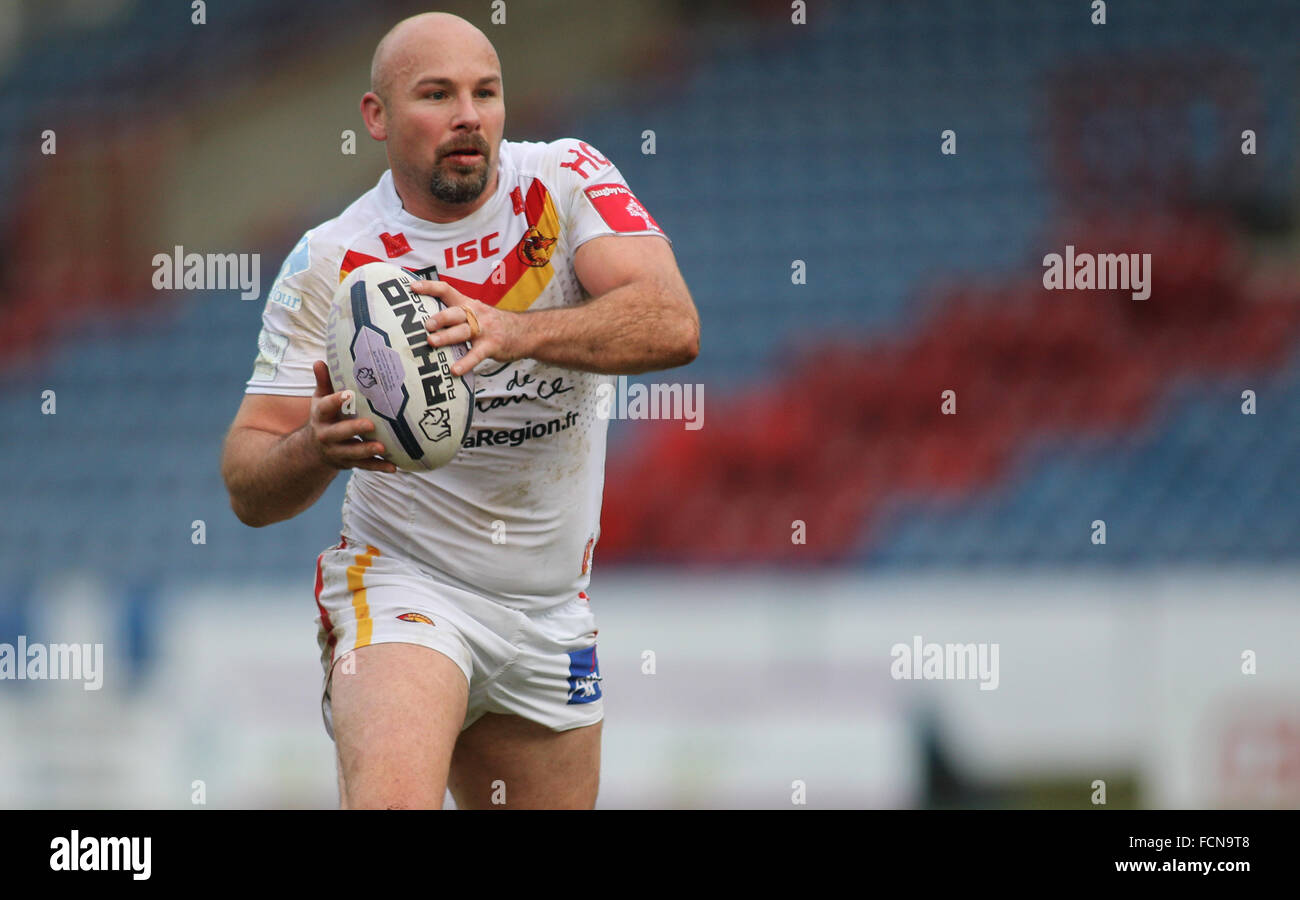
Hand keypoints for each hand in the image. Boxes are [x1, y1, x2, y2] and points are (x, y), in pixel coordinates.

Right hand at [308, 361, 396, 472]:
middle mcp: (326, 435)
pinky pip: (364, 466)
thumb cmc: (326, 416)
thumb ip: (324, 382)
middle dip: (353, 429)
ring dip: (367, 451)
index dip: (335, 400)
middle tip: (370, 424)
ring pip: (352, 453)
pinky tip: (393, 467)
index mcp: (320, 416)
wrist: (314, 449)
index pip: (325, 407)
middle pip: (337, 433)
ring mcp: (337, 451)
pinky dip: (378, 467)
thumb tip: (320, 360)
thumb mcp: (320, 399)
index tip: (348, 393)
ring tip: (382, 447)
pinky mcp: (349, 463)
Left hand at [411, 280, 526, 375]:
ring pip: (464, 332)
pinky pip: (477, 354)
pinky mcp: (493, 345)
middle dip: (440, 318)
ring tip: (432, 342)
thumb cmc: (494, 325)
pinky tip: (455, 370)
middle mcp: (476, 314)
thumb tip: (425, 320)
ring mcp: (485, 330)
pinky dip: (466, 363)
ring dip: (447, 337)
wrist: (526, 331)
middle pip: (456, 312)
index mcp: (468, 304)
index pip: (447, 290)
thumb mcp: (476, 313)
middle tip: (426, 324)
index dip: (430, 287)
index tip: (412, 287)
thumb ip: (455, 315)